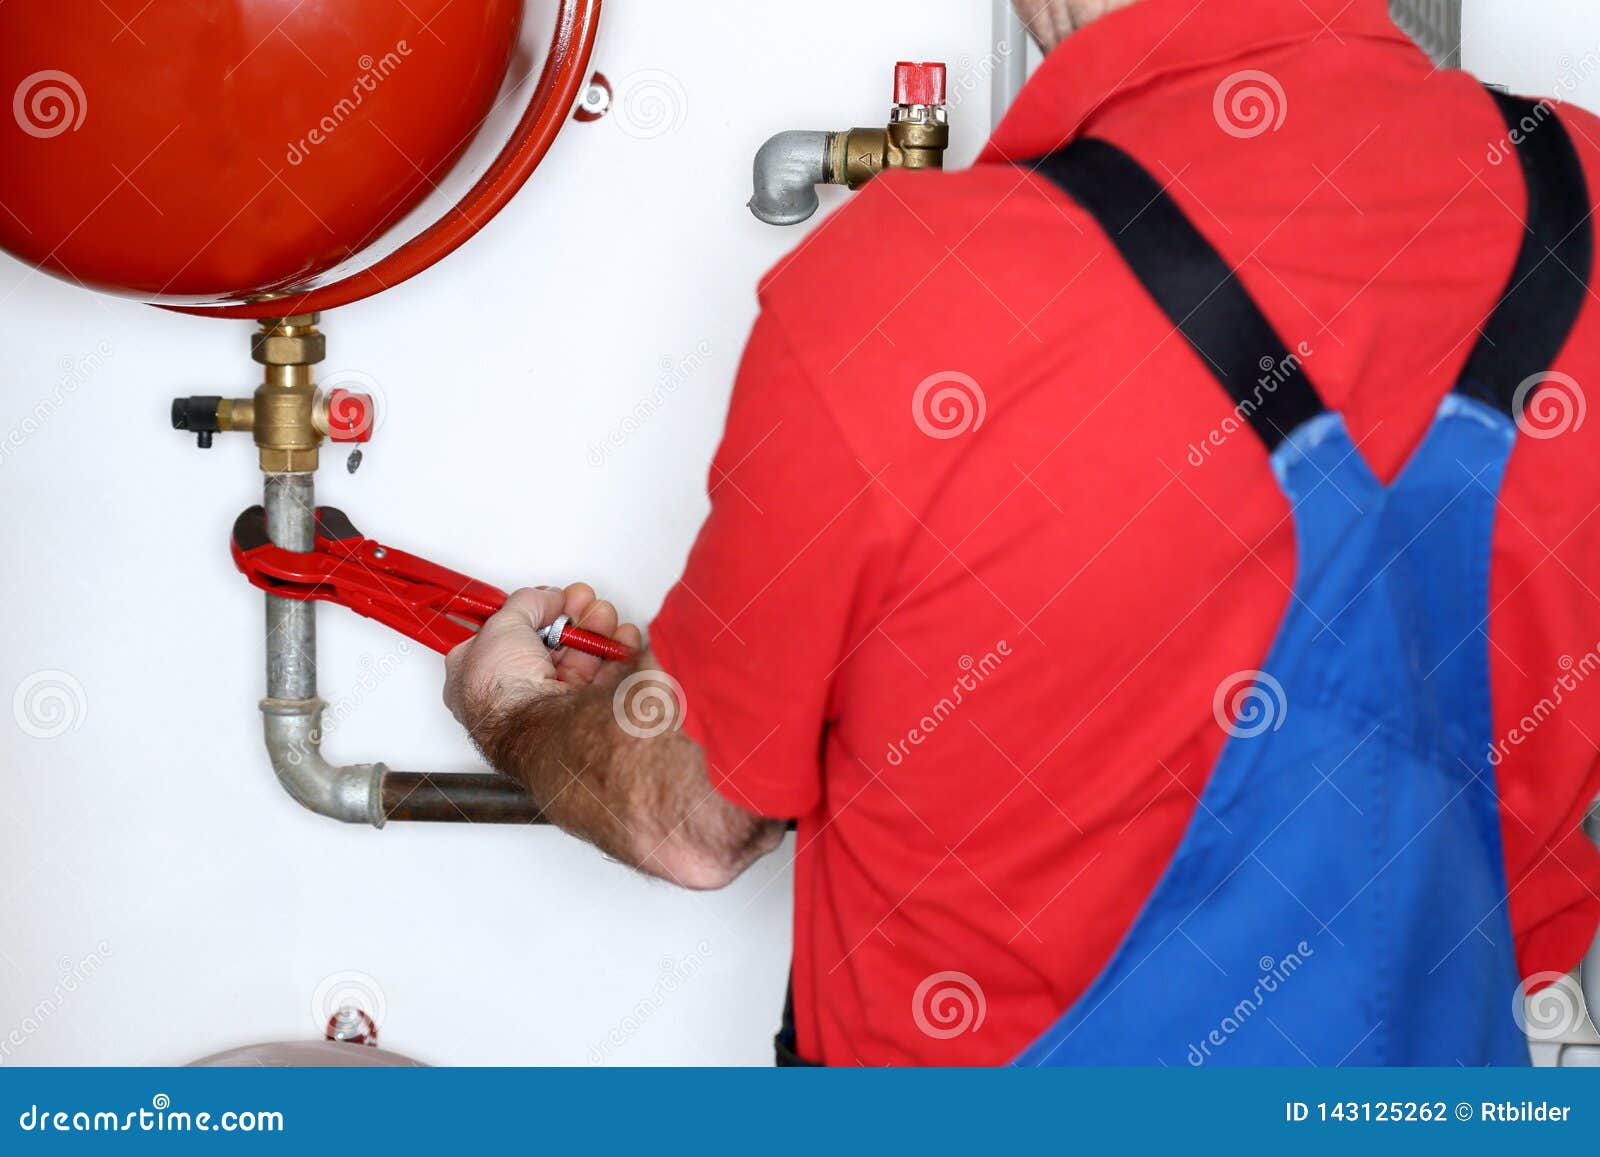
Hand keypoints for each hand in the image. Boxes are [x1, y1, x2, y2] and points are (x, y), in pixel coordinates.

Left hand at [443, 583, 642, 730]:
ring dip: (595, 629)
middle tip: (581, 600)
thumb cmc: (504, 691)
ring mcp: (551, 703)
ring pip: (579, 657)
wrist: (540, 726)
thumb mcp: (500, 627)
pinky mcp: (585, 712)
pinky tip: (619, 637)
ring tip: (602, 615)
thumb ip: (524, 603)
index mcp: (478, 677)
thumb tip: (545, 597)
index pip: (505, 637)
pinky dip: (617, 652)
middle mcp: (514, 694)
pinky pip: (605, 676)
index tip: (545, 599)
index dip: (528, 613)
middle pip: (548, 644)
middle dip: (570, 616)